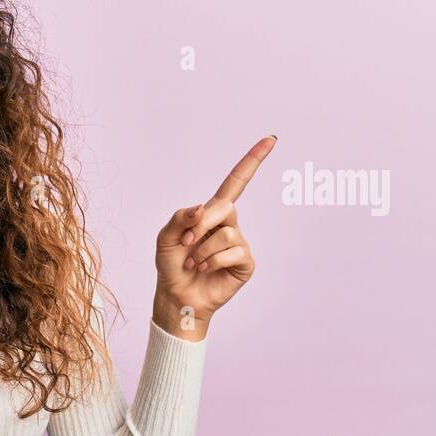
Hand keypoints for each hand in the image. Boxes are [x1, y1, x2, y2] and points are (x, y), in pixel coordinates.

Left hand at [154, 135, 274, 336]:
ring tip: (193, 263)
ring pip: (226, 234)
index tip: (270, 140)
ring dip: (202, 250)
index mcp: (211, 213)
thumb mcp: (165, 237)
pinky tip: (204, 270)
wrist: (176, 295)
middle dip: (200, 224)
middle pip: (225, 207)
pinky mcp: (245, 263)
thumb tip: (201, 208)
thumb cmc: (171, 265)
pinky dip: (213, 262)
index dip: (251, 161)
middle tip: (185, 243)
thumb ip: (179, 218)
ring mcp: (239, 243)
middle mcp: (229, 225)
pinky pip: (233, 252)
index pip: (235, 183)